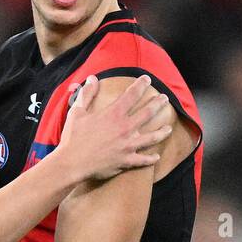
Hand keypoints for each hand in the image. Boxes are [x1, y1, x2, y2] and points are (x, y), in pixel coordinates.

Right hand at [55, 73, 175, 181]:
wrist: (72, 162)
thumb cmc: (73, 137)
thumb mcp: (77, 112)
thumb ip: (87, 94)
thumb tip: (91, 79)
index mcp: (113, 114)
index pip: (132, 95)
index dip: (141, 85)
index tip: (147, 79)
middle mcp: (125, 128)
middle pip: (147, 113)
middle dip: (158, 104)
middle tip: (165, 99)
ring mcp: (128, 145)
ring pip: (152, 137)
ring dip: (162, 132)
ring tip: (169, 128)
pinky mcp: (126, 160)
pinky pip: (143, 160)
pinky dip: (151, 159)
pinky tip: (156, 156)